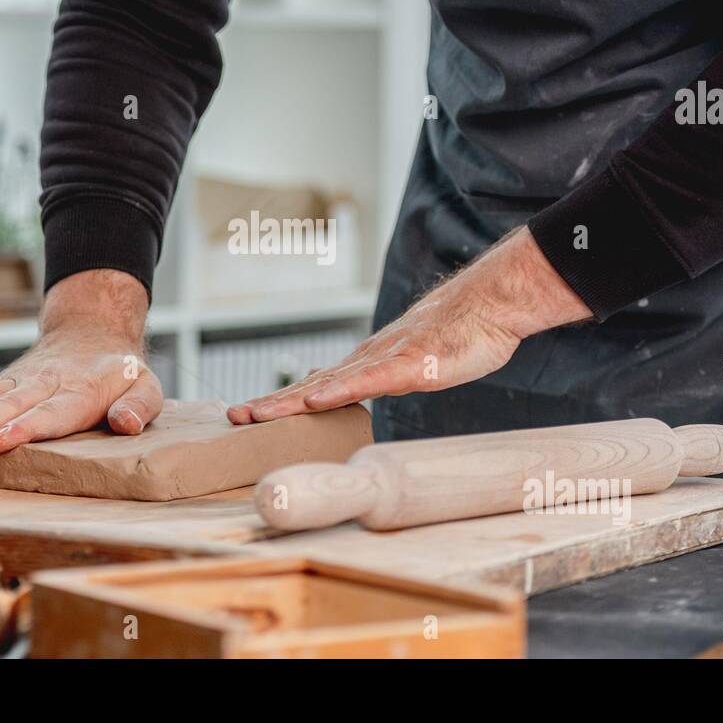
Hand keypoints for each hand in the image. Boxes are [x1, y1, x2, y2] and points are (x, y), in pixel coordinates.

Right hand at [0, 269, 160, 467]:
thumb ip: (140, 406)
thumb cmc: (120, 371)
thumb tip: (124, 424)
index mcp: (82, 389)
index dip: (24, 427)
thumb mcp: (146, 385)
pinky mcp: (8, 382)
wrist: (92, 329)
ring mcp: (23, 381)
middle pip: (12, 407)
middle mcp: (47, 382)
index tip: (0, 441)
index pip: (51, 410)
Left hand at [226, 227, 590, 422]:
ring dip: (290, 400)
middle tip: (233, 416)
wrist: (489, 305)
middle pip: (310, 386)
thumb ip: (383, 377)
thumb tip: (363, 388)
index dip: (281, 402)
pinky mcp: (410, 364)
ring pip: (329, 384)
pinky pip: (368, 381)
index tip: (249, 415)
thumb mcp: (414, 364)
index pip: (316, 386)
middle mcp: (368, 359)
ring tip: (256, 414)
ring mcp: (386, 360)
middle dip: (271, 404)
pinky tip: (313, 400)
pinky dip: (338, 391)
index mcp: (367, 364)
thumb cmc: (458, 335)